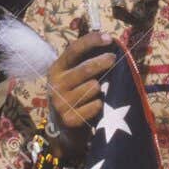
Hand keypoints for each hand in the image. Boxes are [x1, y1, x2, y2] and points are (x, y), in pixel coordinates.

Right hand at [46, 33, 116, 159]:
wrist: (64, 131)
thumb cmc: (73, 97)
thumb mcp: (71, 77)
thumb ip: (84, 62)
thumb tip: (108, 43)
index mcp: (55, 70)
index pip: (73, 50)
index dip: (91, 41)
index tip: (109, 38)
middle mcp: (54, 86)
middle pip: (85, 69)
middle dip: (102, 62)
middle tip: (113, 59)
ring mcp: (60, 104)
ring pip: (93, 88)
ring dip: (100, 90)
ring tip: (95, 94)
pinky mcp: (69, 120)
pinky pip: (95, 106)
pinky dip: (99, 105)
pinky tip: (94, 108)